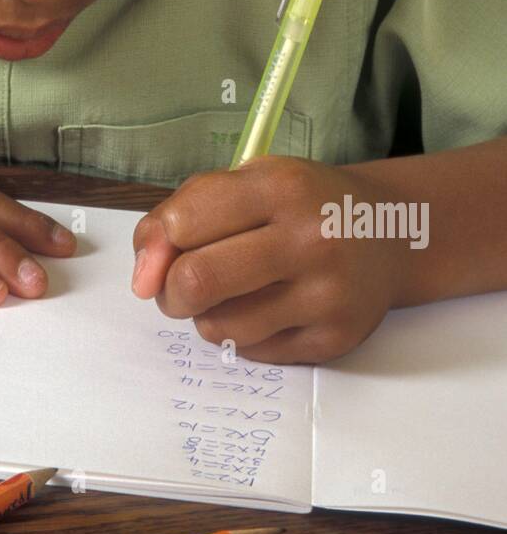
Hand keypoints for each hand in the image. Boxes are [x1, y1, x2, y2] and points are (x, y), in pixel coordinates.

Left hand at [130, 156, 412, 363]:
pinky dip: (240, 335)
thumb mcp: (249, 181)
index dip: (155, 246)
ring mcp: (326, 295)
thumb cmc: (302, 203)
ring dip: (204, 316)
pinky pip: (252, 352)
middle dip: (169, 292)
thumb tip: (143, 279)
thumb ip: (185, 213)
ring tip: (228, 294)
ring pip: (218, 327)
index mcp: (281, 188)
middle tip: (178, 288)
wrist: (390, 232)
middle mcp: (309, 240)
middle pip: (197, 282)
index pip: (184, 224)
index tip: (158, 255)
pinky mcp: (334, 339)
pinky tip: (265, 308)